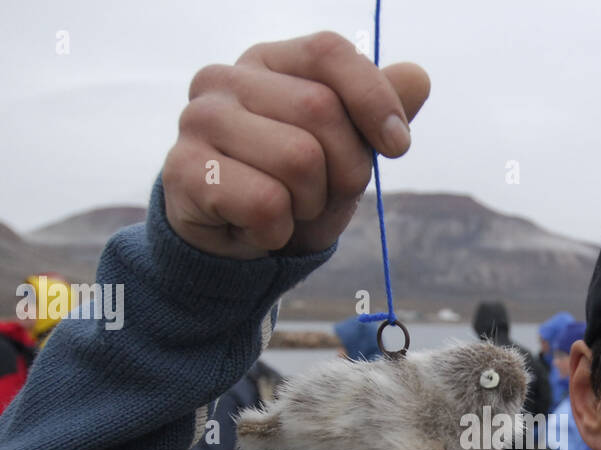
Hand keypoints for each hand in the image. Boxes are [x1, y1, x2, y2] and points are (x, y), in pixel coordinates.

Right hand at [162, 32, 430, 258]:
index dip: (374, 99)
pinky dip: (277, 231)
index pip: (330, 52)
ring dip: (310, 205)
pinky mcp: (182, 170)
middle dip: (346, 168)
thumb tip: (418, 77)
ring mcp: (198, 121)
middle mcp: (225, 79)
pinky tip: (258, 229)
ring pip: (298, 160)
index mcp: (269, 61)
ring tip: (288, 210)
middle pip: (322, 110)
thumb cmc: (292, 189)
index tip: (397, 146)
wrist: (233, 247)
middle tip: (326, 195)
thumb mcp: (344, 152)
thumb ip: (376, 111)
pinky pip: (266, 204)